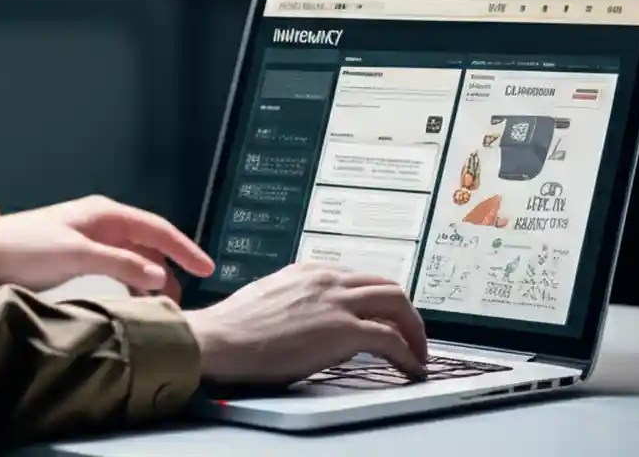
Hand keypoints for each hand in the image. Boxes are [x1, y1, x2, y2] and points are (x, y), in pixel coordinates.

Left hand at [0, 195, 214, 298]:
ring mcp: (91, 240)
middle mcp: (102, 224)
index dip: (184, 249)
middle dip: (170, 269)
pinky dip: (131, 283)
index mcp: (105, 214)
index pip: (157, 229)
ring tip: (161, 306)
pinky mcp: (78, 258)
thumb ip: (120, 265)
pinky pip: (117, 268)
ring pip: (134, 258)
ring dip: (150, 279)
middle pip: (148, 244)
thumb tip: (159, 276)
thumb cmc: (27, 249)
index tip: (207, 269)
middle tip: (183, 300)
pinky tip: (134, 301)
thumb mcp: (76, 255)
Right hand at [183, 263, 427, 383]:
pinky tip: (411, 367)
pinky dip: (408, 354)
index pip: (359, 278)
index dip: (377, 300)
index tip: (383, 317)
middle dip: (405, 312)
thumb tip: (306, 318)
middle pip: (386, 286)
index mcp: (308, 271)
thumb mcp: (269, 297)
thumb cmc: (234, 327)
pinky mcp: (344, 330)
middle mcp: (328, 279)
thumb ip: (296, 300)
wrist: (221, 339)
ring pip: (397, 303)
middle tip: (410, 334)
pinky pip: (391, 339)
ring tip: (416, 351)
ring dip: (414, 330)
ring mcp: (338, 302)